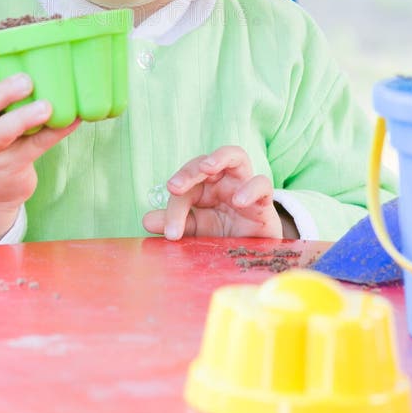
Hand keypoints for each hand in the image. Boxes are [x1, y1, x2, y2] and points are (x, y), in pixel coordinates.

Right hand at [0, 57, 79, 244]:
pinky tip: (74, 119)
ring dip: (23, 117)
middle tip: (26, 81)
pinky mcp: (13, 165)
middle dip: (0, 92)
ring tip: (46, 106)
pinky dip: (56, 131)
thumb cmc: (0, 138)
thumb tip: (53, 58)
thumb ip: (10, 94)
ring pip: (1, 132)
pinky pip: (36, 146)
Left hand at [142, 145, 288, 240]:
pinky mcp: (264, 201)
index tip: (170, 232)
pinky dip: (251, 188)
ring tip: (206, 168)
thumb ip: (175, 223)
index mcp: (203, 187)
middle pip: (205, 162)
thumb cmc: (224, 237)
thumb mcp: (197, 232)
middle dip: (188, 171)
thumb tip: (147, 220)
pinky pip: (261, 183)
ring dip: (220, 157)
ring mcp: (244, 187)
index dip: (174, 207)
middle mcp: (223, 181)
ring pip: (236, 156)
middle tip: (175, 186)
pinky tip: (239, 201)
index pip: (185, 186)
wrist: (254, 256)